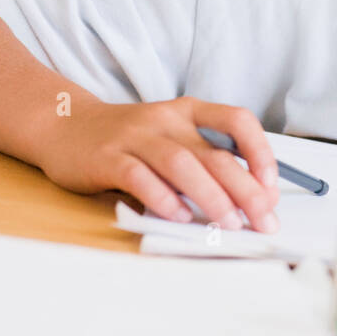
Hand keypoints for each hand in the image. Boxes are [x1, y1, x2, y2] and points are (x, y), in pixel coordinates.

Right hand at [40, 96, 281, 231]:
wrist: (64, 125)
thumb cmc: (131, 139)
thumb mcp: (173, 137)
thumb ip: (205, 160)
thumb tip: (252, 197)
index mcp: (189, 111)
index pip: (237, 120)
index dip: (260, 151)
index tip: (272, 186)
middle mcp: (166, 120)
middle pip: (215, 154)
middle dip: (246, 190)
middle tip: (263, 220)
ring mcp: (135, 137)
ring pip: (182, 164)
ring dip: (210, 196)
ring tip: (228, 224)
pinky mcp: (107, 158)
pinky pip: (139, 176)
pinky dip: (162, 198)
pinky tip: (179, 216)